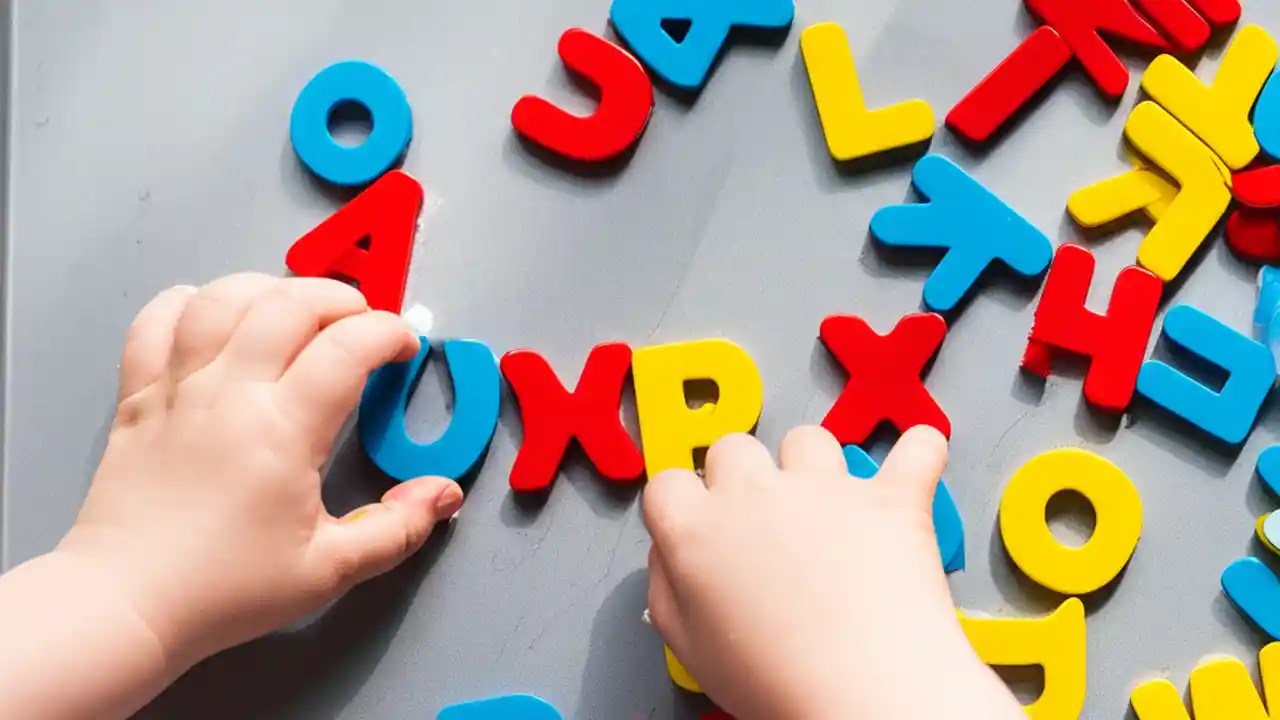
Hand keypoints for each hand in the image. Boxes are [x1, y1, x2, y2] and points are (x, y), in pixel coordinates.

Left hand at [57, 274, 462, 666]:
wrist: (126, 605)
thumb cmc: (227, 590)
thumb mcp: (328, 571)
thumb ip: (395, 529)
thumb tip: (444, 493)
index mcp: (282, 430)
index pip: (347, 347)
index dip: (388, 333)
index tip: (405, 348)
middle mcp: (229, 392)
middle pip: (288, 303)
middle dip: (340, 298)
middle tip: (362, 323)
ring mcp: (178, 388)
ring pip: (222, 298)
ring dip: (269, 289)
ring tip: (297, 309)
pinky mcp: (137, 397)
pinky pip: (155, 322)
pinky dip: (188, 303)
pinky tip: (214, 315)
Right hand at [642, 426, 1021, 719]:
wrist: (863, 694)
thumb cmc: (776, 681)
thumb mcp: (686, 647)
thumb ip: (666, 586)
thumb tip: (669, 553)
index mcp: (696, 529)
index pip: (669, 483)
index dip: (683, 504)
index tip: (698, 522)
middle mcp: (755, 492)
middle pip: (734, 449)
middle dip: (741, 476)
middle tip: (759, 522)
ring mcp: (825, 487)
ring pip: (808, 441)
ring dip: (814, 465)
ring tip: (825, 506)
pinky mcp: (891, 496)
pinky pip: (916, 449)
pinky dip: (918, 452)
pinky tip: (917, 456)